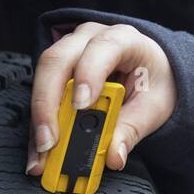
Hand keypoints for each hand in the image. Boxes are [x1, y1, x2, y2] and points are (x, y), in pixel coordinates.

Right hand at [25, 20, 178, 174]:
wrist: (151, 69)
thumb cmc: (154, 80)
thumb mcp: (154, 106)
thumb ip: (134, 129)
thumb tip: (113, 155)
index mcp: (123, 39)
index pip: (102, 48)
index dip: (88, 74)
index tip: (81, 105)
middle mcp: (90, 38)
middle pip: (59, 60)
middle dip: (49, 103)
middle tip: (50, 141)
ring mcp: (70, 50)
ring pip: (44, 75)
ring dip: (40, 117)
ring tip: (43, 153)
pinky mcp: (58, 70)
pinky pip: (42, 94)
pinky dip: (40, 125)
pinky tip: (40, 152)